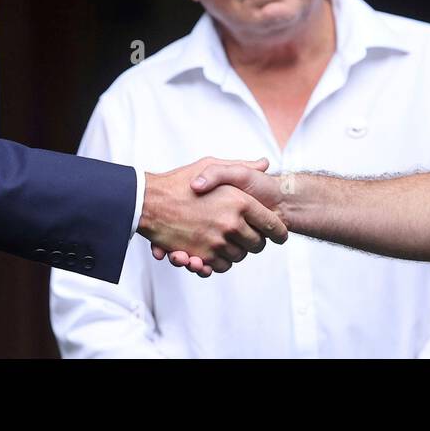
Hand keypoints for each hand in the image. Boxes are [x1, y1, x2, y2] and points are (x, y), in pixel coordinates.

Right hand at [138, 157, 287, 276]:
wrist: (148, 200)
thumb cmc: (180, 180)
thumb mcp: (212, 165)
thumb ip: (241, 166)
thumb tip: (264, 164)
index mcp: (240, 201)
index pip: (272, 224)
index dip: (280, 232)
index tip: (282, 235)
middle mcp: (231, 223)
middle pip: (258, 245)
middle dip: (256, 242)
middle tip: (251, 237)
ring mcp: (216, 242)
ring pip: (239, 257)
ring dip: (237, 252)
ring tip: (230, 242)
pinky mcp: (201, 256)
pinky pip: (220, 266)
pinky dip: (220, 262)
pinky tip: (217, 251)